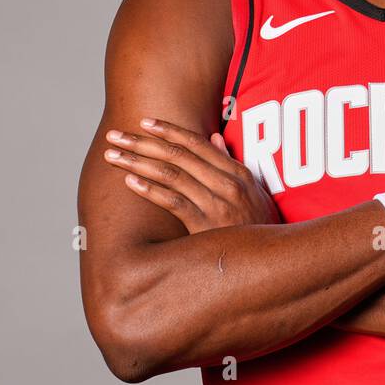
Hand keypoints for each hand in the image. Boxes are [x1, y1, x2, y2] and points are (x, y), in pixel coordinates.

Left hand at [103, 118, 281, 232]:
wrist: (272, 262)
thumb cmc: (260, 227)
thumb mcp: (255, 192)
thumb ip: (232, 163)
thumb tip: (215, 137)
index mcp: (238, 172)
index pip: (197, 143)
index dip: (169, 131)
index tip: (144, 122)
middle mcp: (227, 184)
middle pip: (178, 155)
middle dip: (143, 143)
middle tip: (115, 136)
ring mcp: (217, 204)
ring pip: (171, 175)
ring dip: (138, 162)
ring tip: (113, 156)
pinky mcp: (207, 227)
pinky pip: (174, 203)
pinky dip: (150, 190)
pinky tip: (130, 182)